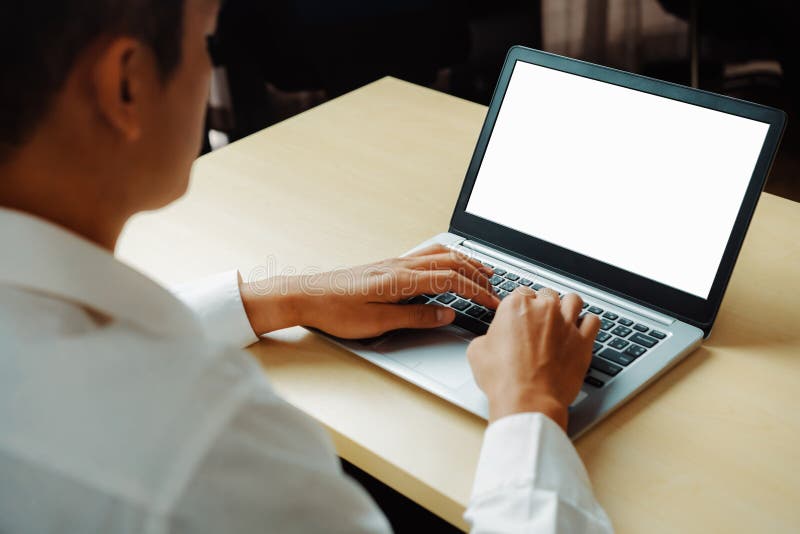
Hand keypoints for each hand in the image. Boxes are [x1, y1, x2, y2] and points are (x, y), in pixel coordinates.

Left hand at [240, 245, 499, 337]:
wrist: (305, 296)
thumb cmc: (335, 311)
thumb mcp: (377, 322)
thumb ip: (415, 316)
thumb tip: (447, 313)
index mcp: (401, 279)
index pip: (451, 279)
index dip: (476, 291)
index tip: (493, 303)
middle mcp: (400, 266)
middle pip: (450, 262)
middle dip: (477, 274)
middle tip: (496, 288)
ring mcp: (393, 264)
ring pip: (439, 255)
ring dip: (464, 261)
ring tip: (482, 270)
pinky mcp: (386, 267)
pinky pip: (426, 256)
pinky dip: (446, 259)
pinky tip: (447, 265)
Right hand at [466, 286, 599, 429]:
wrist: (527, 401)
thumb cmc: (503, 379)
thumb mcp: (478, 352)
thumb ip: (488, 336)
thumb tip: (490, 339)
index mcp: (516, 306)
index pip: (521, 293)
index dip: (520, 307)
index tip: (520, 316)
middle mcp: (543, 309)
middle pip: (547, 294)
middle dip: (543, 305)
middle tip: (538, 321)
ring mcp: (566, 323)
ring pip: (573, 300)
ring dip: (567, 307)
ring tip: (563, 318)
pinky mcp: (583, 341)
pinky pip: (593, 321)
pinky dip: (588, 324)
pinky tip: (581, 331)